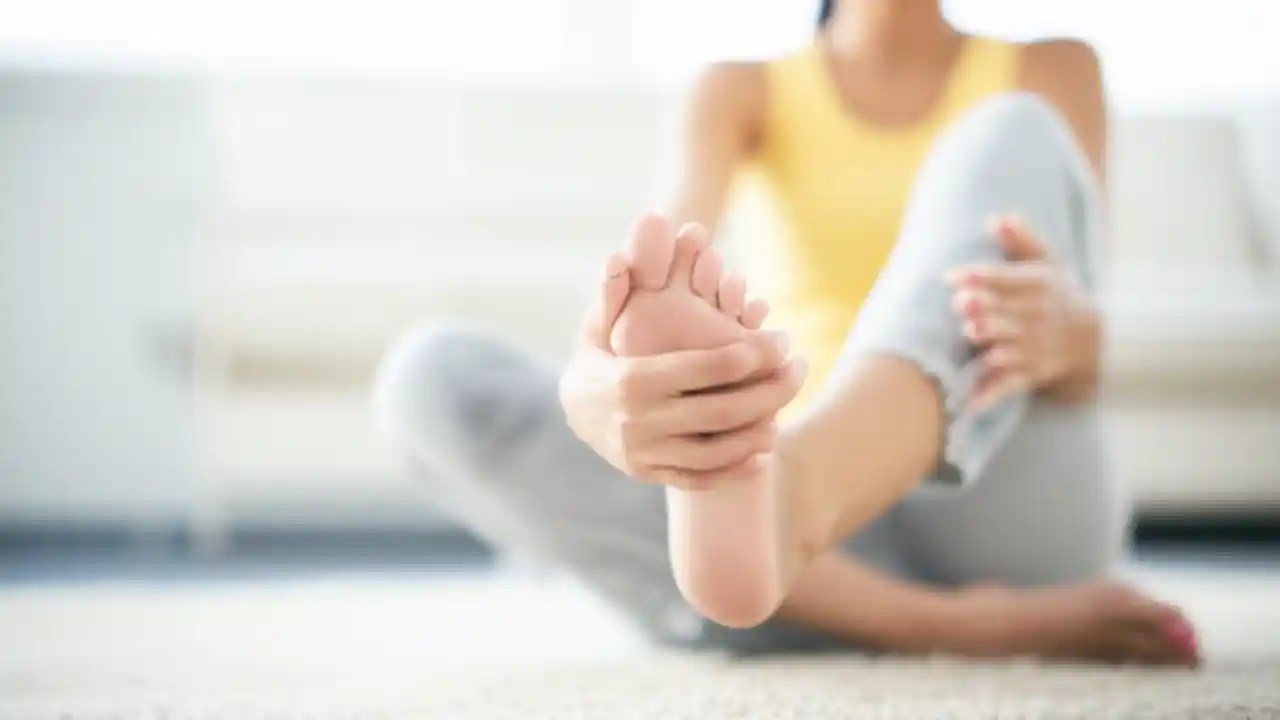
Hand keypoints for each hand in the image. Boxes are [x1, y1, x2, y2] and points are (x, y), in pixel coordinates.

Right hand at [558, 254, 805, 489]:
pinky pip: (700, 479)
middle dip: (770, 391)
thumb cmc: (596, 357)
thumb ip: (613, 293)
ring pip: (716, 451)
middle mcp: (640, 421)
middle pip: (721, 412)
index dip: (750, 355)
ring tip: (786, 409)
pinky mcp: (650, 474)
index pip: (704, 368)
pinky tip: (765, 451)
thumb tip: (619, 255)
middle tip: (800, 368)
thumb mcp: (598, 324)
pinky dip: (736, 470)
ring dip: (759, 431)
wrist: (569, 413)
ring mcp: (646, 453)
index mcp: (632, 379)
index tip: (781, 340)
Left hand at [946, 215, 1097, 409]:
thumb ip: (1021, 241)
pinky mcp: (1033, 374)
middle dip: (987, 308)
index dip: (981, 278)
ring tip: (971, 333)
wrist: (1091, 339)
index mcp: (1040, 286)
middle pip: (1011, 312)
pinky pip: (1012, 384)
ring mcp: (1037, 347)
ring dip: (994, 341)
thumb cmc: (1055, 294)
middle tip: (960, 303)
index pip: (1008, 279)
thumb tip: (999, 217)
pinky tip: (971, 400)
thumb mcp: (1045, 263)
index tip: (951, 276)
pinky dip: (993, 393)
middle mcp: (1040, 317)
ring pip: (1014, 345)